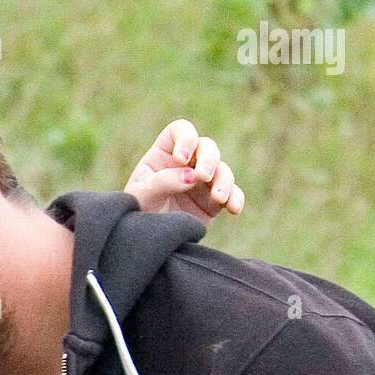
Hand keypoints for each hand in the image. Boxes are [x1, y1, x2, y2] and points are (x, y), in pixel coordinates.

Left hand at [125, 118, 244, 222]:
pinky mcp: (213, 203)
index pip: (181, 131)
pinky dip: (235, 199)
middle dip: (208, 160)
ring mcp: (202, 183)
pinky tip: (234, 208)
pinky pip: (231, 195)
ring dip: (223, 180)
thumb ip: (164, 182)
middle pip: (207, 147)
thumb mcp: (142, 195)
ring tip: (217, 197)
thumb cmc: (138, 212)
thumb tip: (192, 177)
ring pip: (222, 170)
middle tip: (203, 176)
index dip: (186, 138)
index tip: (181, 158)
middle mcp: (187, 164)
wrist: (145, 243)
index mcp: (165, 153)